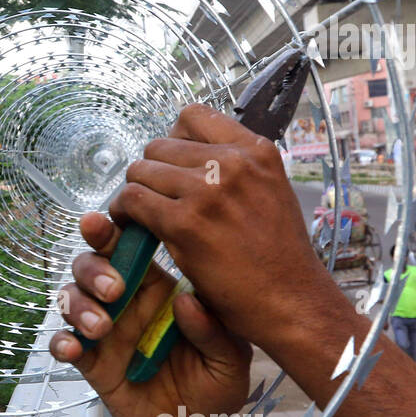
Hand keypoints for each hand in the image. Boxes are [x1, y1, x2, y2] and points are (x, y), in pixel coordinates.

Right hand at [49, 212, 251, 416]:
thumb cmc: (216, 384)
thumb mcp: (232, 360)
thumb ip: (214, 332)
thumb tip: (183, 301)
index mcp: (159, 289)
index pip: (132, 248)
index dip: (114, 230)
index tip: (105, 222)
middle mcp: (126, 303)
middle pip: (92, 264)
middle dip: (94, 267)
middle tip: (115, 290)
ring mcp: (105, 331)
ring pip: (71, 298)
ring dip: (78, 304)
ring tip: (101, 327)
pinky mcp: (92, 363)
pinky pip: (63, 343)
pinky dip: (61, 341)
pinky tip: (73, 348)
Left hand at [111, 104, 346, 350]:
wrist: (291, 300)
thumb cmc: (278, 255)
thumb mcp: (270, 190)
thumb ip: (236, 168)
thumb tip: (191, 154)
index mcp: (256, 151)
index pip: (193, 116)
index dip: (173, 139)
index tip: (171, 164)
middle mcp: (233, 163)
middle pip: (159, 144)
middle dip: (150, 171)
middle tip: (153, 198)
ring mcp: (208, 191)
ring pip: (140, 170)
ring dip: (134, 192)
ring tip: (141, 214)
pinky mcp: (186, 224)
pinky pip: (132, 200)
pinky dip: (124, 212)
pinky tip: (133, 227)